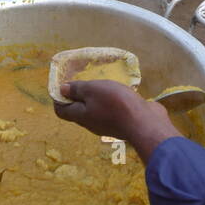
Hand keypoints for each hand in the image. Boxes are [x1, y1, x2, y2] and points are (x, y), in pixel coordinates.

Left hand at [53, 80, 179, 161]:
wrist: (145, 123)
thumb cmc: (116, 104)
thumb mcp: (93, 90)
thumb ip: (77, 90)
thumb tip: (61, 90)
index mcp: (81, 116)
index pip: (61, 111)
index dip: (58, 98)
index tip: (62, 84)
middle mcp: (92, 123)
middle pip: (78, 111)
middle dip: (77, 97)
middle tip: (83, 80)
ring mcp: (107, 125)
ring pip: (95, 111)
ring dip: (96, 99)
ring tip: (102, 83)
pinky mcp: (122, 123)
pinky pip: (111, 111)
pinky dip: (110, 102)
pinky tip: (118, 92)